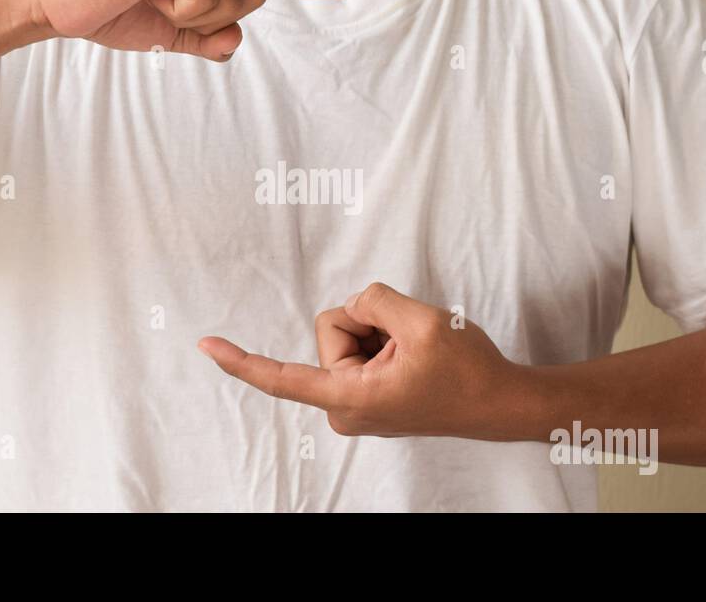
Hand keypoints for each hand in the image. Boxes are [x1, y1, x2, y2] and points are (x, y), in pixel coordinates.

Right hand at [23, 0, 365, 60]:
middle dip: (209, 17)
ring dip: (190, 16)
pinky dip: (177, 12)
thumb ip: (210, 35)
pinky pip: (207, 0)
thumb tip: (236, 39)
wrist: (59, 5)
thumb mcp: (173, 31)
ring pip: (234, 1)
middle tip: (160, 3)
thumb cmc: (114, 10)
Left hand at [200, 283, 528, 438]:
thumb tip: (356, 301)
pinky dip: (388, 339)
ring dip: (383, 330)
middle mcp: (345, 406)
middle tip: (411, 340)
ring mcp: (357, 402)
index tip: (204, 345)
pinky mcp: (369, 394)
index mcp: (349, 397)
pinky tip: (415, 354)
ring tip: (418, 350)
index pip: (281, 378)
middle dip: (369, 320)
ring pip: (348, 334)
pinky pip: (363, 346)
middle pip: (331, 329)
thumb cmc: (467, 372)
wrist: (501, 402)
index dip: (240, 359)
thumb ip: (374, 299)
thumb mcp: (420, 321)